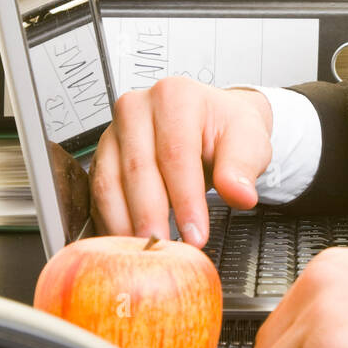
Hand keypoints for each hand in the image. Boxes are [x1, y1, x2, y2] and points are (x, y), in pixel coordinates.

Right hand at [90, 78, 272, 246]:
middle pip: (138, 169)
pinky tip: (126, 242)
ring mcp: (114, 131)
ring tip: (144, 251)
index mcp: (175, 96)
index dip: (185, 199)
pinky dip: (111, 221)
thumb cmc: (226, 128)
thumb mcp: (248, 140)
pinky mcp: (102, 155)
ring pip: (109, 183)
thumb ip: (242, 168)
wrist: (211, 121)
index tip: (195, 234)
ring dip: (124, 223)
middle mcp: (136, 108)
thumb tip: (240, 195)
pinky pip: (98, 193)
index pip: (176, 154)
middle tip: (164, 248)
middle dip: (151, 216)